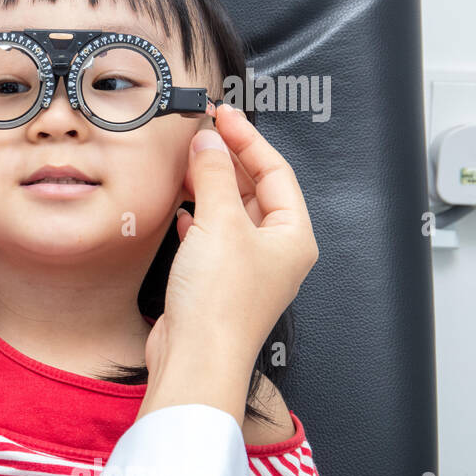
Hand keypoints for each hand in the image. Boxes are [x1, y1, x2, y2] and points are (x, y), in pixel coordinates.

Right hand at [137, 104, 318, 425]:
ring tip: (186, 165)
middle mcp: (274, 252)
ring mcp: (245, 268)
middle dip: (227, 160)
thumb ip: (215, 176)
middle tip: (200, 134)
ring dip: (208, 186)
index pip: (275, 171)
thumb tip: (209, 142)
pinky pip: (209, 236)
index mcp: (292, 236)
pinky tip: (182, 212)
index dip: (248, 139)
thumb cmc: (220, 306)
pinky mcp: (217, 283)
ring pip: (230, 212)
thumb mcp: (220, 224)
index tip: (222, 115)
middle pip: (254, 190)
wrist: (196, 359)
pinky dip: (196, 218)